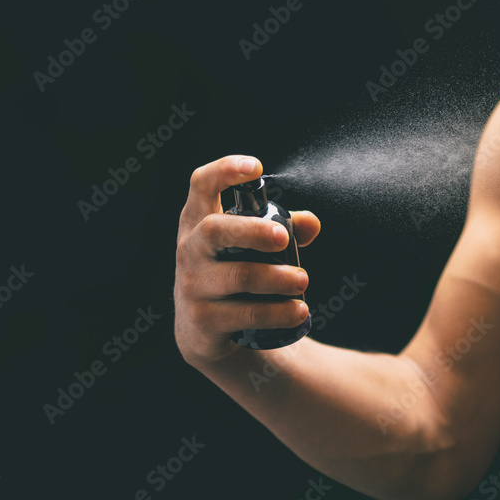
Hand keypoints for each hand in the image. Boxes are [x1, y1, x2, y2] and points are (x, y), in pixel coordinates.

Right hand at [174, 155, 320, 365]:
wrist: (202, 331)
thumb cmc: (230, 272)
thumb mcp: (246, 246)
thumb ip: (281, 227)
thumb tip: (310, 224)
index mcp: (198, 221)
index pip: (201, 185)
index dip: (225, 170)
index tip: (255, 168)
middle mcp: (190, 249)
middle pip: (215, 229)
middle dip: (253, 230)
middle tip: (284, 238)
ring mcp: (194, 285)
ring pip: (239, 275)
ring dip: (277, 277)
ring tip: (302, 281)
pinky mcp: (204, 320)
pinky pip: (246, 313)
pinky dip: (278, 312)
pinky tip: (298, 311)